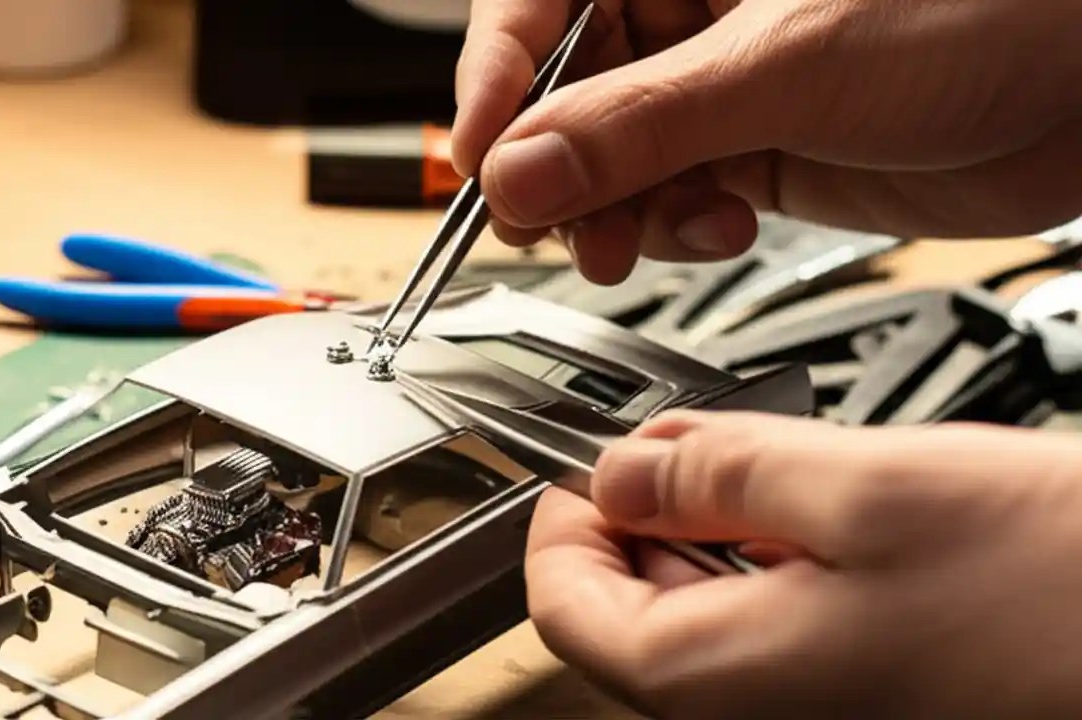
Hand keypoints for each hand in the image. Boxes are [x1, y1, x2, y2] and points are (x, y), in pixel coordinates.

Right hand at [453, 0, 1081, 283]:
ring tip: (641, 237)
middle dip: (558, 169)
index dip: (497, 83)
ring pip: (611, 159)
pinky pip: (670, 196)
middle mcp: (687, 10)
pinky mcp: (753, 147)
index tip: (476, 159)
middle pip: (563, 94)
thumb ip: (642, 122)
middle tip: (556, 224)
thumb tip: (520, 172)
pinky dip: (675, 227)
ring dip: (615, 211)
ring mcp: (717, 84)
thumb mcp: (790, 63)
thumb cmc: (992, 4)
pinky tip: (717, 225)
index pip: (537, 6)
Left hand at [525, 410, 1081, 718]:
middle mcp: (751, 715)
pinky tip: (828, 516)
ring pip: (704, 610)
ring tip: (776, 470)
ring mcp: (807, 711)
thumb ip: (718, 473)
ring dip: (715, 529)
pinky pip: (775, 625)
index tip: (589, 458)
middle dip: (646, 510)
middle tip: (692, 442)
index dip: (563, 516)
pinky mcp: (860, 694)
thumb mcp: (860, 490)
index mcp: (720, 679)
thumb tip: (620, 470)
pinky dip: (776, 561)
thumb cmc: (1060, 594)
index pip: (563, 605)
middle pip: (630, 608)